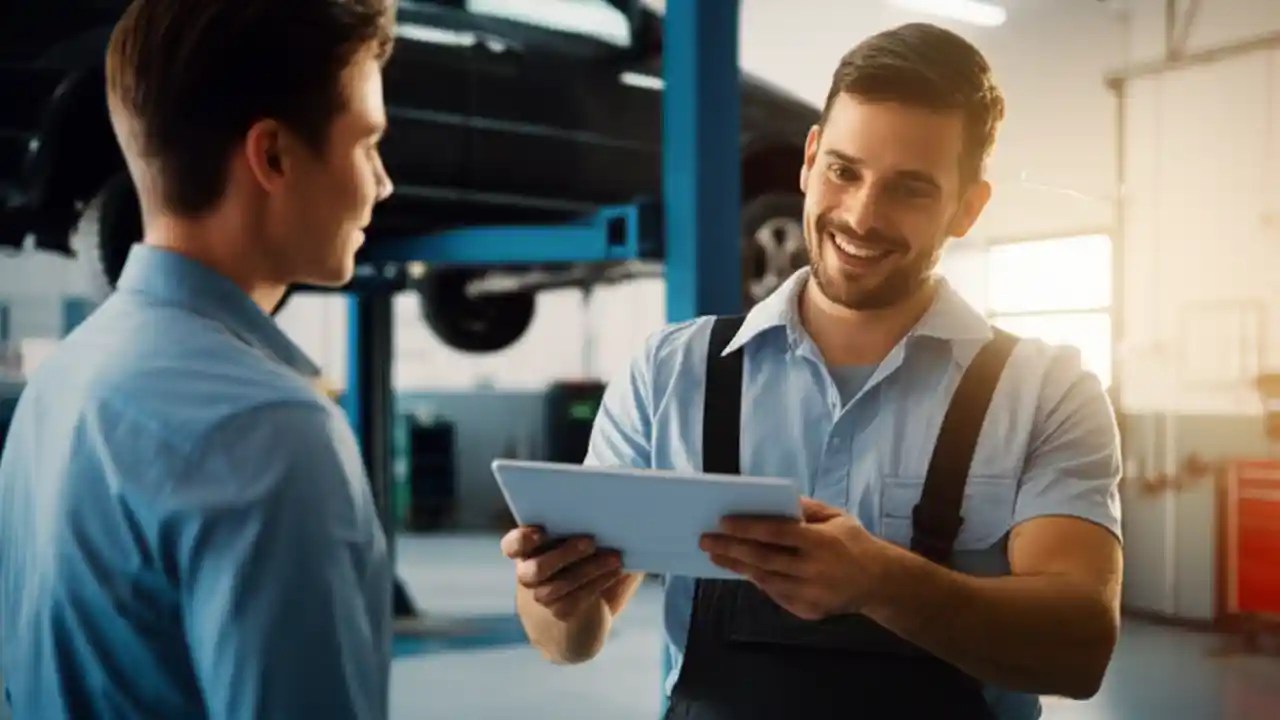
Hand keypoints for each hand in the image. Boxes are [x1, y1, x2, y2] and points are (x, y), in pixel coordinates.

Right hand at [500, 526, 625, 621]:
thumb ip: (593, 527)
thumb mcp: (589, 544)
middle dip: (564, 554)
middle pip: (536, 568)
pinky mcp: (561, 614)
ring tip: (615, 558)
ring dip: (588, 569)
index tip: (540, 532)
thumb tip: (616, 512)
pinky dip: (597, 584)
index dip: (521, 540)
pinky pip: (574, 602)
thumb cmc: (591, 563)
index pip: (513, 545)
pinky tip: (615, 572)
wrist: (587, 618)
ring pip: (556, 587)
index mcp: (530, 550)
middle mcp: (529, 575)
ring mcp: (542, 598)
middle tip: (591, 541)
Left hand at [699, 497, 885, 620]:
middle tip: (706, 541)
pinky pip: (776, 595)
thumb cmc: (854, 542)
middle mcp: (813, 569)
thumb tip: (774, 499)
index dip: (747, 527)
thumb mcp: (836, 517)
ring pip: (765, 580)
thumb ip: (806, 509)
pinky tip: (744, 570)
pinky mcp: (808, 611)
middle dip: (731, 549)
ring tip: (717, 555)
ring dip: (738, 567)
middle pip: (763, 559)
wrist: (879, 582)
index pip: (775, 533)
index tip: (722, 522)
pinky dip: (758, 582)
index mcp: (820, 541)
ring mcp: (810, 594)